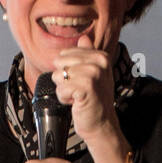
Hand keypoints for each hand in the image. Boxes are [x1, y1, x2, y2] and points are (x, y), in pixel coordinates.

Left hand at [54, 35, 129, 162]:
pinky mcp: (86, 88)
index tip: (80, 82)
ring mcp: (93, 74)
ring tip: (77, 96)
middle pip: (59, 63)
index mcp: (100, 56)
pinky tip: (75, 103)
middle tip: (78, 90)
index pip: (65, 54)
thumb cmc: (95, 101)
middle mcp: (98, 62)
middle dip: (63, 80)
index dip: (67, 70)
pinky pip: (61, 89)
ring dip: (64, 90)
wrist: (102, 124)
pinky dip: (64, 99)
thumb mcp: (94, 74)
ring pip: (58, 76)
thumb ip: (87, 55)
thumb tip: (83, 38)